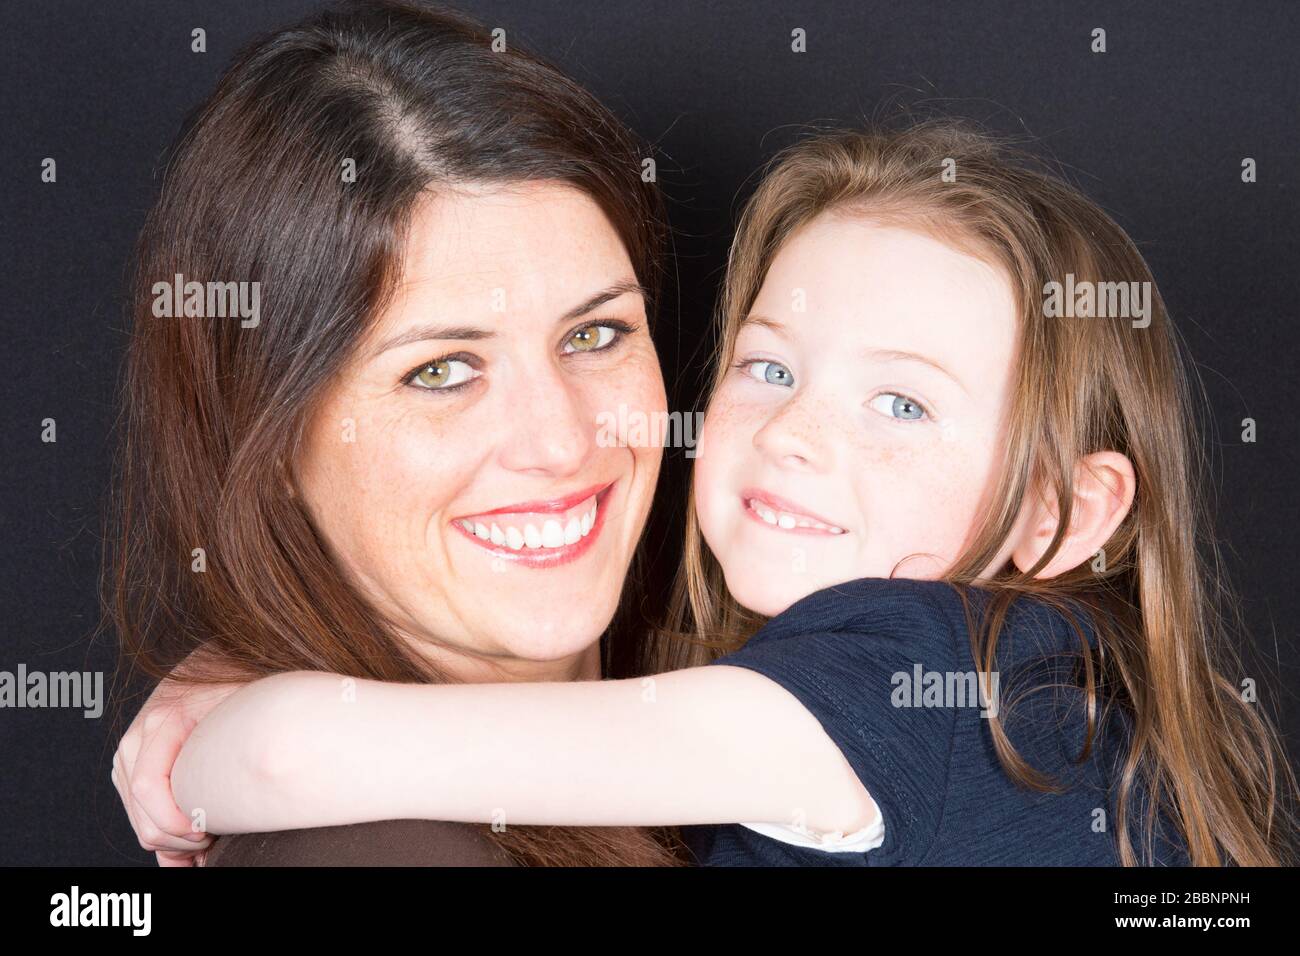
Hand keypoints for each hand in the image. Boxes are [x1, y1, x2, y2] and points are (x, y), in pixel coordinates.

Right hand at [112, 660, 244, 865]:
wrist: (220, 660)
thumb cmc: (239, 682)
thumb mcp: (247, 705)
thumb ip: (247, 738)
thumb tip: (266, 779)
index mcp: (162, 720)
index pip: (148, 788)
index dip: (176, 822)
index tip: (209, 832)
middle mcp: (137, 738)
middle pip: (144, 817)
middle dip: (181, 841)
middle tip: (220, 838)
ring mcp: (131, 755)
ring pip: (141, 823)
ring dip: (175, 842)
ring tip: (215, 832)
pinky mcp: (133, 767)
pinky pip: (141, 816)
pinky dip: (167, 837)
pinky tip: (195, 844)